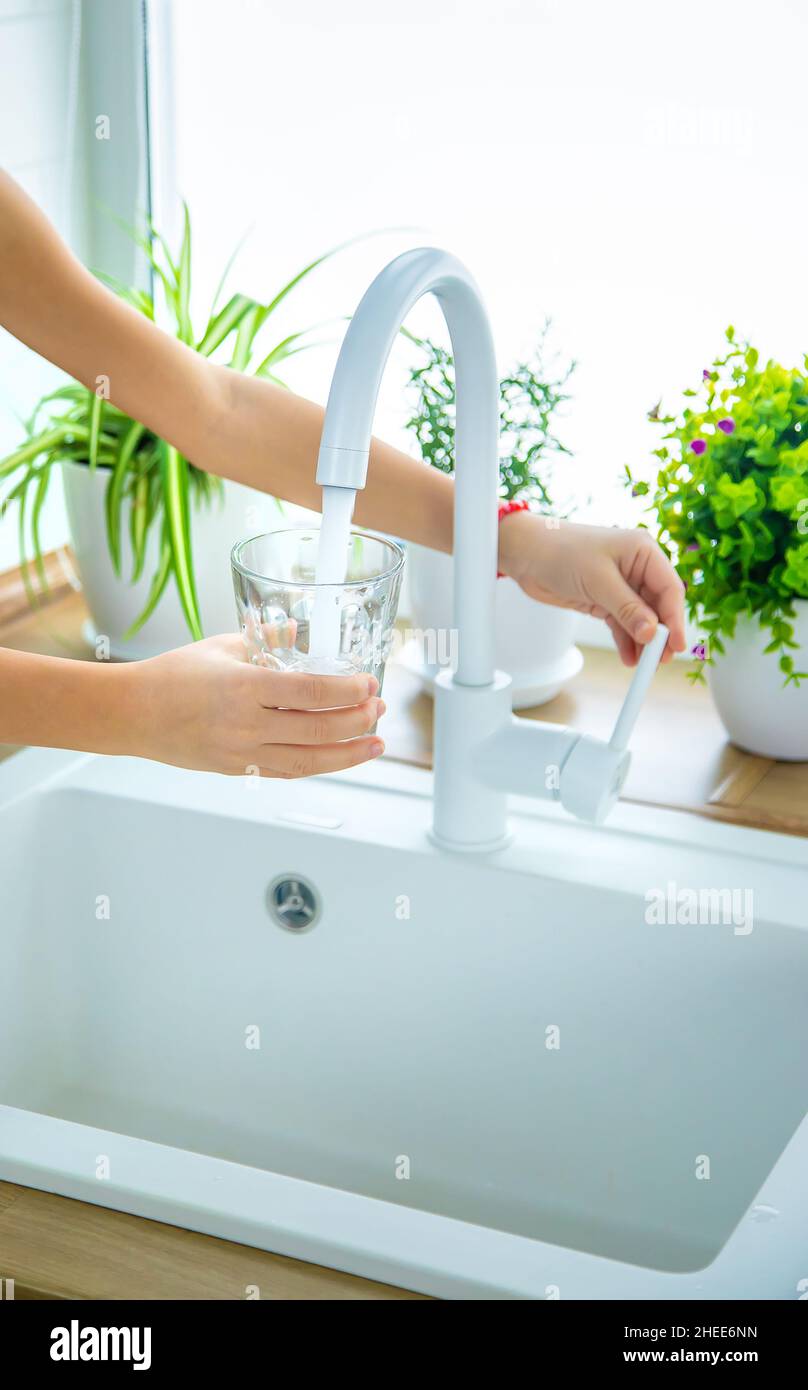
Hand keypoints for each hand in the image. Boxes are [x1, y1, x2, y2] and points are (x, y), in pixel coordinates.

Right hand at [124, 634, 384, 775]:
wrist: (134, 713)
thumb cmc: (172, 676)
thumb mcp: (222, 646)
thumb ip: (265, 641)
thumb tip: (297, 632)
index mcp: (244, 687)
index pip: (310, 692)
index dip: (348, 691)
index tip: (369, 683)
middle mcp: (246, 724)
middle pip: (318, 729)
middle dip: (357, 720)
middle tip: (379, 708)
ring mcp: (242, 752)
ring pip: (308, 760)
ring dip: (348, 753)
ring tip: (375, 743)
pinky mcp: (237, 769)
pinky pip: (287, 771)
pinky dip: (317, 765)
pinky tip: (339, 757)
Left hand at [497, 514, 686, 665]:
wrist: (525, 553)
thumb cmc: (561, 551)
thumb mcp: (598, 581)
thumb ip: (627, 608)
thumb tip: (651, 633)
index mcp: (642, 551)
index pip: (669, 588)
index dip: (675, 618)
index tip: (676, 644)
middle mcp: (636, 567)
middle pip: (658, 606)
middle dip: (660, 634)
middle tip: (660, 660)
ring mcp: (621, 585)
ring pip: (641, 618)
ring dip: (643, 641)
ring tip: (642, 664)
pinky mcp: (604, 599)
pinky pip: (622, 623)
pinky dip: (626, 641)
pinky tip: (628, 657)